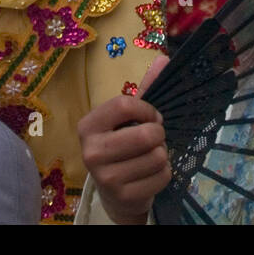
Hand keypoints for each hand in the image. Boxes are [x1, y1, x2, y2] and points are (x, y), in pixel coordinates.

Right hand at [79, 57, 170, 223]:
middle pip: (144, 134)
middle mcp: (91, 151)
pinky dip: (163, 173)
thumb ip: (146, 89)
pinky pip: (161, 177)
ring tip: (149, 157)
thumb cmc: (122, 146)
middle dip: (158, 135)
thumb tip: (164, 58)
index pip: (124, 105)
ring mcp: (105, 177)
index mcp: (89, 125)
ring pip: (156, 156)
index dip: (147, 110)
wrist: (115, 193)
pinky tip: (150, 174)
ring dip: (161, 155)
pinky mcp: (122, 196)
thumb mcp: (128, 118)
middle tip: (154, 139)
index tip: (152, 117)